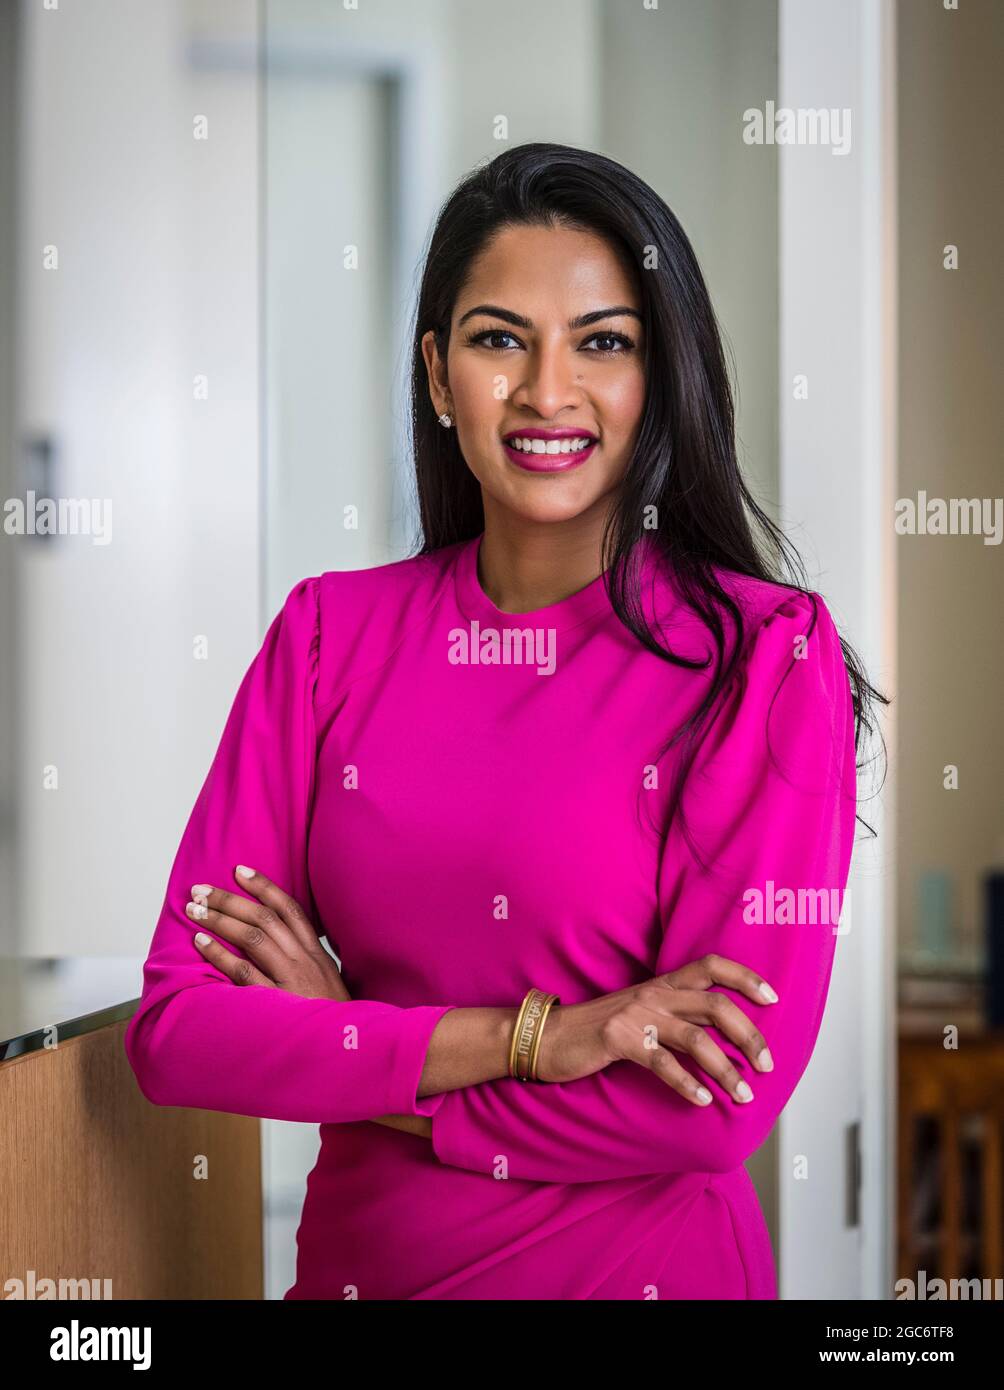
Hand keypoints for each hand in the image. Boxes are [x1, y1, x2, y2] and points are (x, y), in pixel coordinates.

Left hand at [186, 870, 425, 1135]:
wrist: (355, 1053)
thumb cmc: (336, 1022)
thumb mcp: (329, 985)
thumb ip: (307, 964)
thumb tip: (281, 947)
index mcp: (318, 954)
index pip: (290, 910)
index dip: (263, 887)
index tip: (239, 871)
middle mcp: (306, 961)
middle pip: (264, 918)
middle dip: (229, 899)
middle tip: (200, 889)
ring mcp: (293, 980)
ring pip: (253, 938)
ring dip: (220, 919)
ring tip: (194, 909)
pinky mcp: (280, 1002)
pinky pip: (245, 973)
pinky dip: (220, 954)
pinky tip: (201, 944)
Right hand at [535, 954, 778, 1105]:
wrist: (547, 1035)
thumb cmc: (598, 1029)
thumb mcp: (640, 1011)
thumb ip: (675, 1016)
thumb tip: (719, 1038)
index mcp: (663, 984)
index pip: (712, 966)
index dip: (745, 978)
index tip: (772, 998)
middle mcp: (655, 994)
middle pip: (716, 1005)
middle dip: (749, 1035)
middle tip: (767, 1065)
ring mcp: (636, 1015)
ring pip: (696, 1038)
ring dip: (726, 1069)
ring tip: (743, 1094)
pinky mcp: (618, 1039)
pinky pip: (661, 1061)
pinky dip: (685, 1083)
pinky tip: (700, 1100)